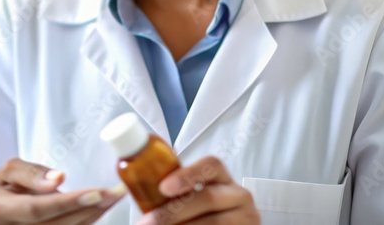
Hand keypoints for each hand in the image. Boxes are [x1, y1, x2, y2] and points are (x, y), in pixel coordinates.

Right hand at [0, 158, 126, 223]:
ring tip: (115, 196)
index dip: (67, 202)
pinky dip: (90, 219)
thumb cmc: (7, 184)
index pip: (36, 209)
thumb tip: (58, 178)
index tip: (95, 193)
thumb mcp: (10, 170)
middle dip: (89, 208)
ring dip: (95, 214)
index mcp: (1, 209)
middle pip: (58, 224)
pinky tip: (104, 206)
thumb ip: (32, 173)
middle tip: (115, 192)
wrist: (1, 206)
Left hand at [135, 156, 258, 224]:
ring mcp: (245, 219)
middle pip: (207, 198)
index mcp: (224, 179)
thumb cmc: (205, 215)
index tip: (163, 187)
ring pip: (213, 224)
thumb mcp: (196, 199)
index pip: (212, 165)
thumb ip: (177, 190)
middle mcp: (239, 196)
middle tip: (146, 222)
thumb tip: (137, 184)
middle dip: (173, 212)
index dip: (187, 174)